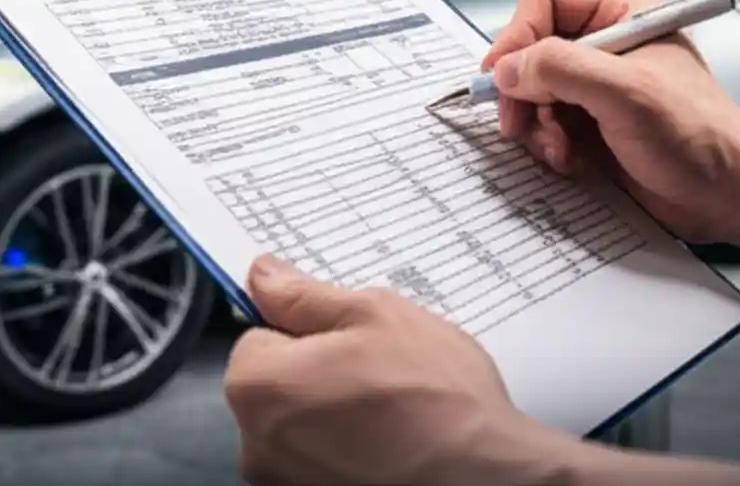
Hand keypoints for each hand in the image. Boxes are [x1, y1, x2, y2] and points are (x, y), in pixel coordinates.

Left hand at [224, 255, 578, 485]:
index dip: (307, 330)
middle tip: (378, 372)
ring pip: (298, 428)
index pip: (258, 336)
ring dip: (330, 416)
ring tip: (389, 412)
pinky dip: (343, 453)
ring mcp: (283, 484)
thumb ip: (305, 296)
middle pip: (274, 387)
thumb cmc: (433, 393)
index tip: (352, 338)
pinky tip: (387, 446)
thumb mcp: (375, 314)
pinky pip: (318, 462)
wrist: (483, 477)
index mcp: (257, 386)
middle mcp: (256, 445)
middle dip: (315, 373)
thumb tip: (262, 275)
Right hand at [483, 0, 739, 244]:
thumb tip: (508, 67)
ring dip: (536, 125)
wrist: (728, 193)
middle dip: (522, 91)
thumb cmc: (699, 135)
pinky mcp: (595, 127)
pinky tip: (574, 161)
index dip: (517, 36)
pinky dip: (550, 146)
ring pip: (534, 94)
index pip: (545, 3)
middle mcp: (606, 48)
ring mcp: (599, 89)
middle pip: (532, 52)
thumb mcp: (624, 92)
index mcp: (621, 15)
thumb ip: (560, 69)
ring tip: (561, 148)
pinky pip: (548, 128)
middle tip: (519, 122)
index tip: (501, 75)